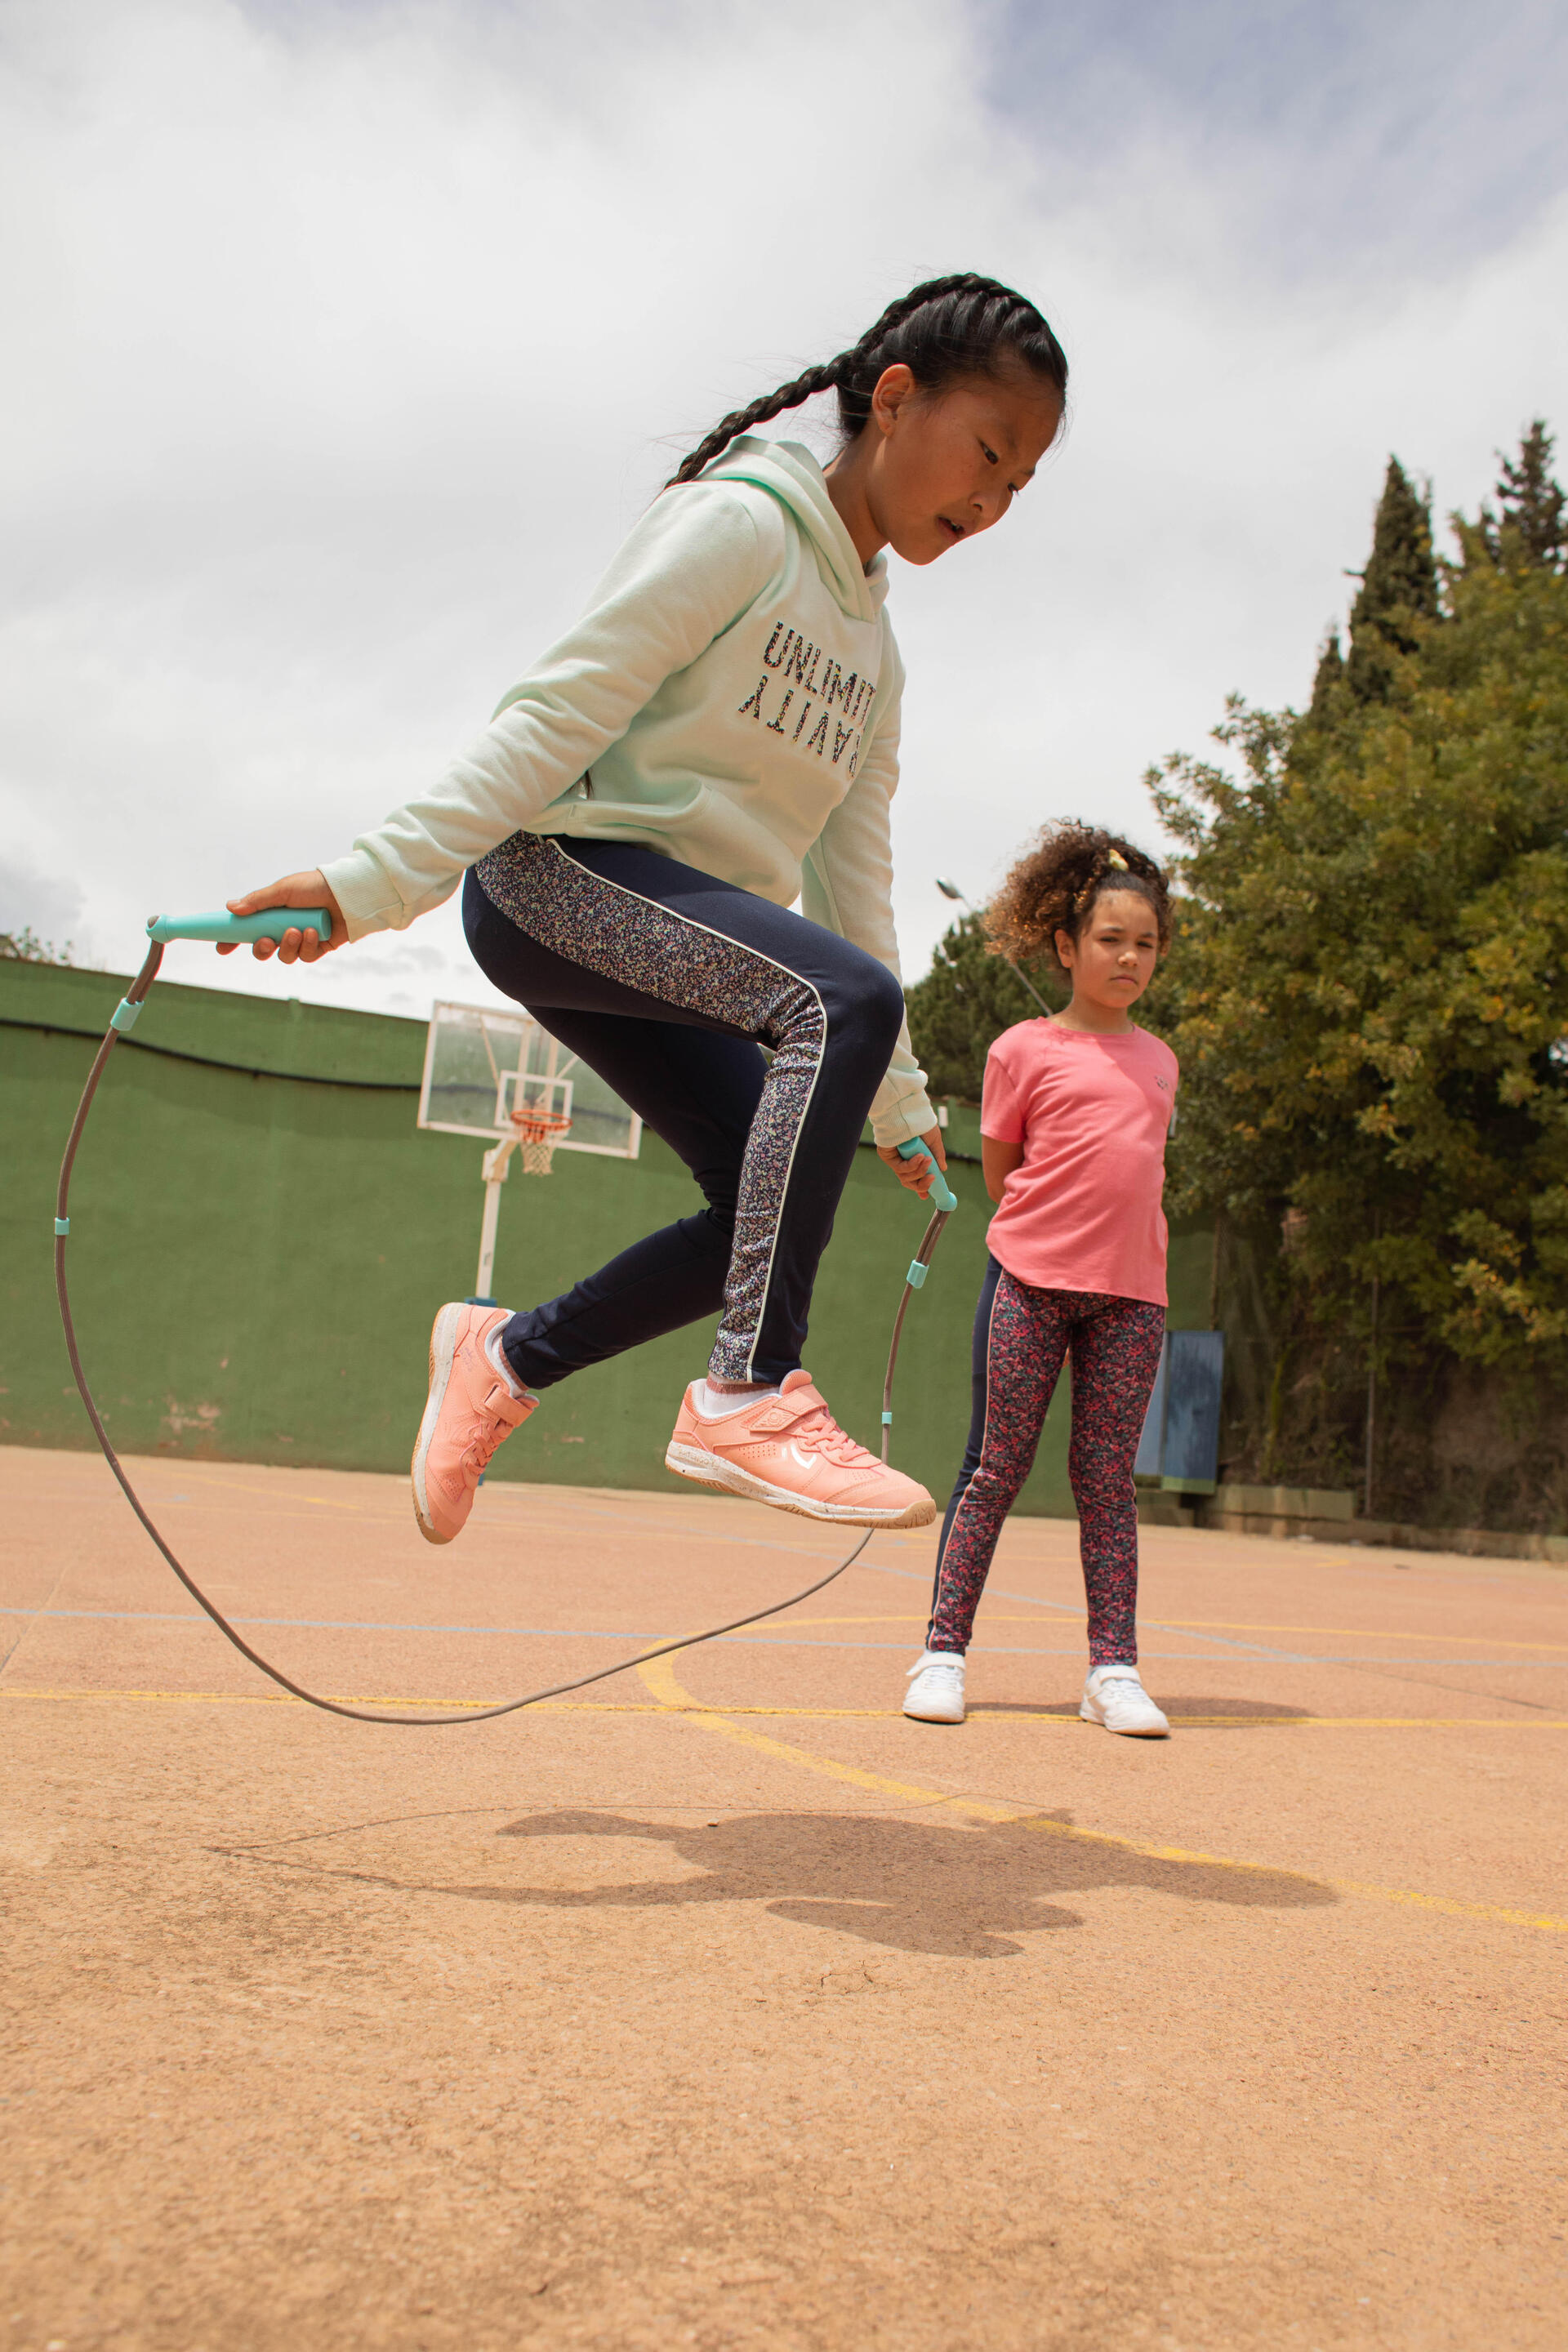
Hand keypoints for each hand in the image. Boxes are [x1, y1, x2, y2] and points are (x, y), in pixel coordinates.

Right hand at [218, 871, 346, 961]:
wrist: (346, 892)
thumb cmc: (314, 886)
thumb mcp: (283, 890)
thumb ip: (258, 901)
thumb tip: (231, 908)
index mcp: (271, 913)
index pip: (247, 930)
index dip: (232, 940)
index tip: (222, 948)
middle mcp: (283, 928)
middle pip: (263, 949)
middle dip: (262, 949)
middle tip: (267, 941)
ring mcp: (300, 940)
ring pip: (284, 956)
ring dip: (289, 946)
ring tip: (298, 931)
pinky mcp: (317, 948)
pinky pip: (305, 956)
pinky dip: (307, 946)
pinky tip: (314, 932)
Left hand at [878, 1125, 947, 1198]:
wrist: (910, 1112)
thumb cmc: (922, 1124)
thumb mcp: (934, 1141)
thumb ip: (937, 1156)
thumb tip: (943, 1169)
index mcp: (914, 1158)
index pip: (916, 1177)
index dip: (921, 1188)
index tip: (928, 1196)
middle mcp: (903, 1160)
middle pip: (910, 1182)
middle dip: (922, 1184)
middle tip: (933, 1179)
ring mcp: (895, 1159)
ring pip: (906, 1178)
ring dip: (919, 1171)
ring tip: (927, 1159)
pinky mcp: (887, 1156)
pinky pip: (900, 1168)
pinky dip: (911, 1165)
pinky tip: (919, 1156)